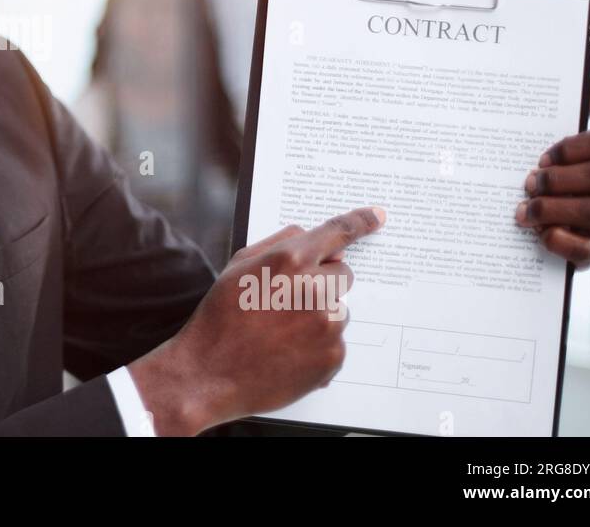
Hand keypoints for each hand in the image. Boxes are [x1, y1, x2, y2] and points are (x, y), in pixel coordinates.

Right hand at [128, 207, 384, 435]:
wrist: (210, 373)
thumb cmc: (220, 316)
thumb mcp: (239, 266)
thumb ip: (279, 244)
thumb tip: (313, 238)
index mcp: (290, 260)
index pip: (337, 232)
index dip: (361, 221)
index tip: (378, 216)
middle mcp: (314, 289)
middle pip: (343, 274)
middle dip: (323, 282)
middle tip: (289, 301)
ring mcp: (327, 325)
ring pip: (338, 310)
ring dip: (318, 317)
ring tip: (281, 333)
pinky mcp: (333, 356)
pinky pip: (336, 342)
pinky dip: (318, 347)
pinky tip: (287, 353)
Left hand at [517, 64, 589, 269]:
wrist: (520, 227)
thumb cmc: (541, 177)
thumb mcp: (548, 139)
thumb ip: (584, 105)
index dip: (571, 147)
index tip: (540, 156)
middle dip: (557, 179)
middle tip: (526, 184)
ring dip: (551, 209)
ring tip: (523, 211)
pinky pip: (586, 251)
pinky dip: (560, 242)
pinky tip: (539, 237)